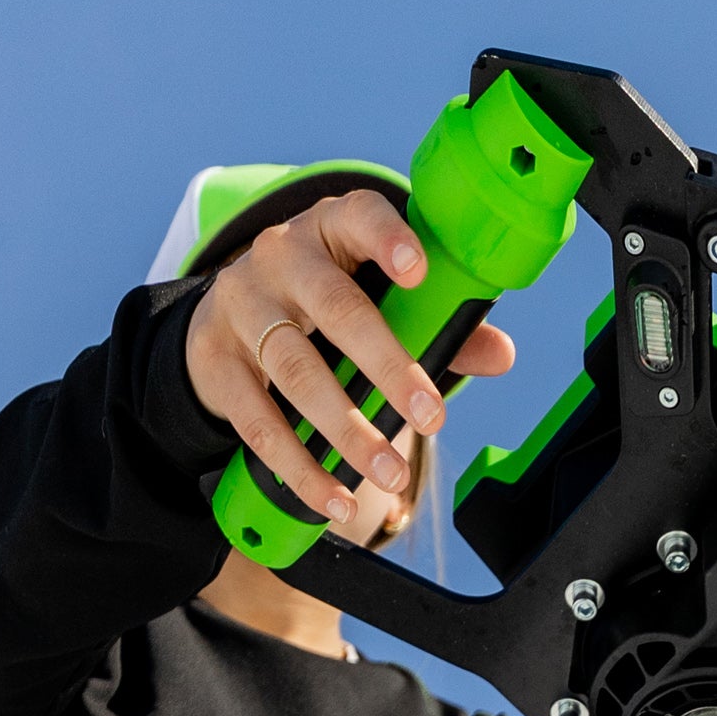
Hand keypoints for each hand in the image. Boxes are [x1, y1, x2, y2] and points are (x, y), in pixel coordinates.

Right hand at [184, 189, 517, 522]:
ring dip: (348, 431)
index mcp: (330, 230)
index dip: (388, 239)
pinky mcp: (215, 362)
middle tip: (431, 417)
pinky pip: (258, 423)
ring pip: (296, 372)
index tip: (418, 272)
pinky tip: (336, 499)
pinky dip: (301, 468)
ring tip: (391, 473)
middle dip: (387, 366)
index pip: (358, 216)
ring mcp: (241, 308)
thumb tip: (500, 353)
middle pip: (334, 307)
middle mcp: (279, 258)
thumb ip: (435, 325)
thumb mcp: (373, 299)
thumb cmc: (320, 306)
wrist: (228, 319)